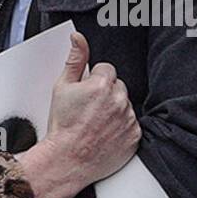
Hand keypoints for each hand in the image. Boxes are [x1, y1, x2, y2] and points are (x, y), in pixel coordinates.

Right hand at [16, 33, 139, 197]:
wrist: (66, 159)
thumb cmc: (62, 127)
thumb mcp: (62, 87)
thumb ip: (75, 59)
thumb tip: (78, 38)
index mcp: (102, 85)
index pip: (106, 69)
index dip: (94, 80)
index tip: (86, 93)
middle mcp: (119, 100)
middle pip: (118, 86)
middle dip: (106, 93)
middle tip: (89, 109)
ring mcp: (128, 119)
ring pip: (125, 105)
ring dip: (115, 110)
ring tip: (96, 122)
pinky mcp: (134, 136)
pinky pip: (131, 124)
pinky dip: (121, 127)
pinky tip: (105, 132)